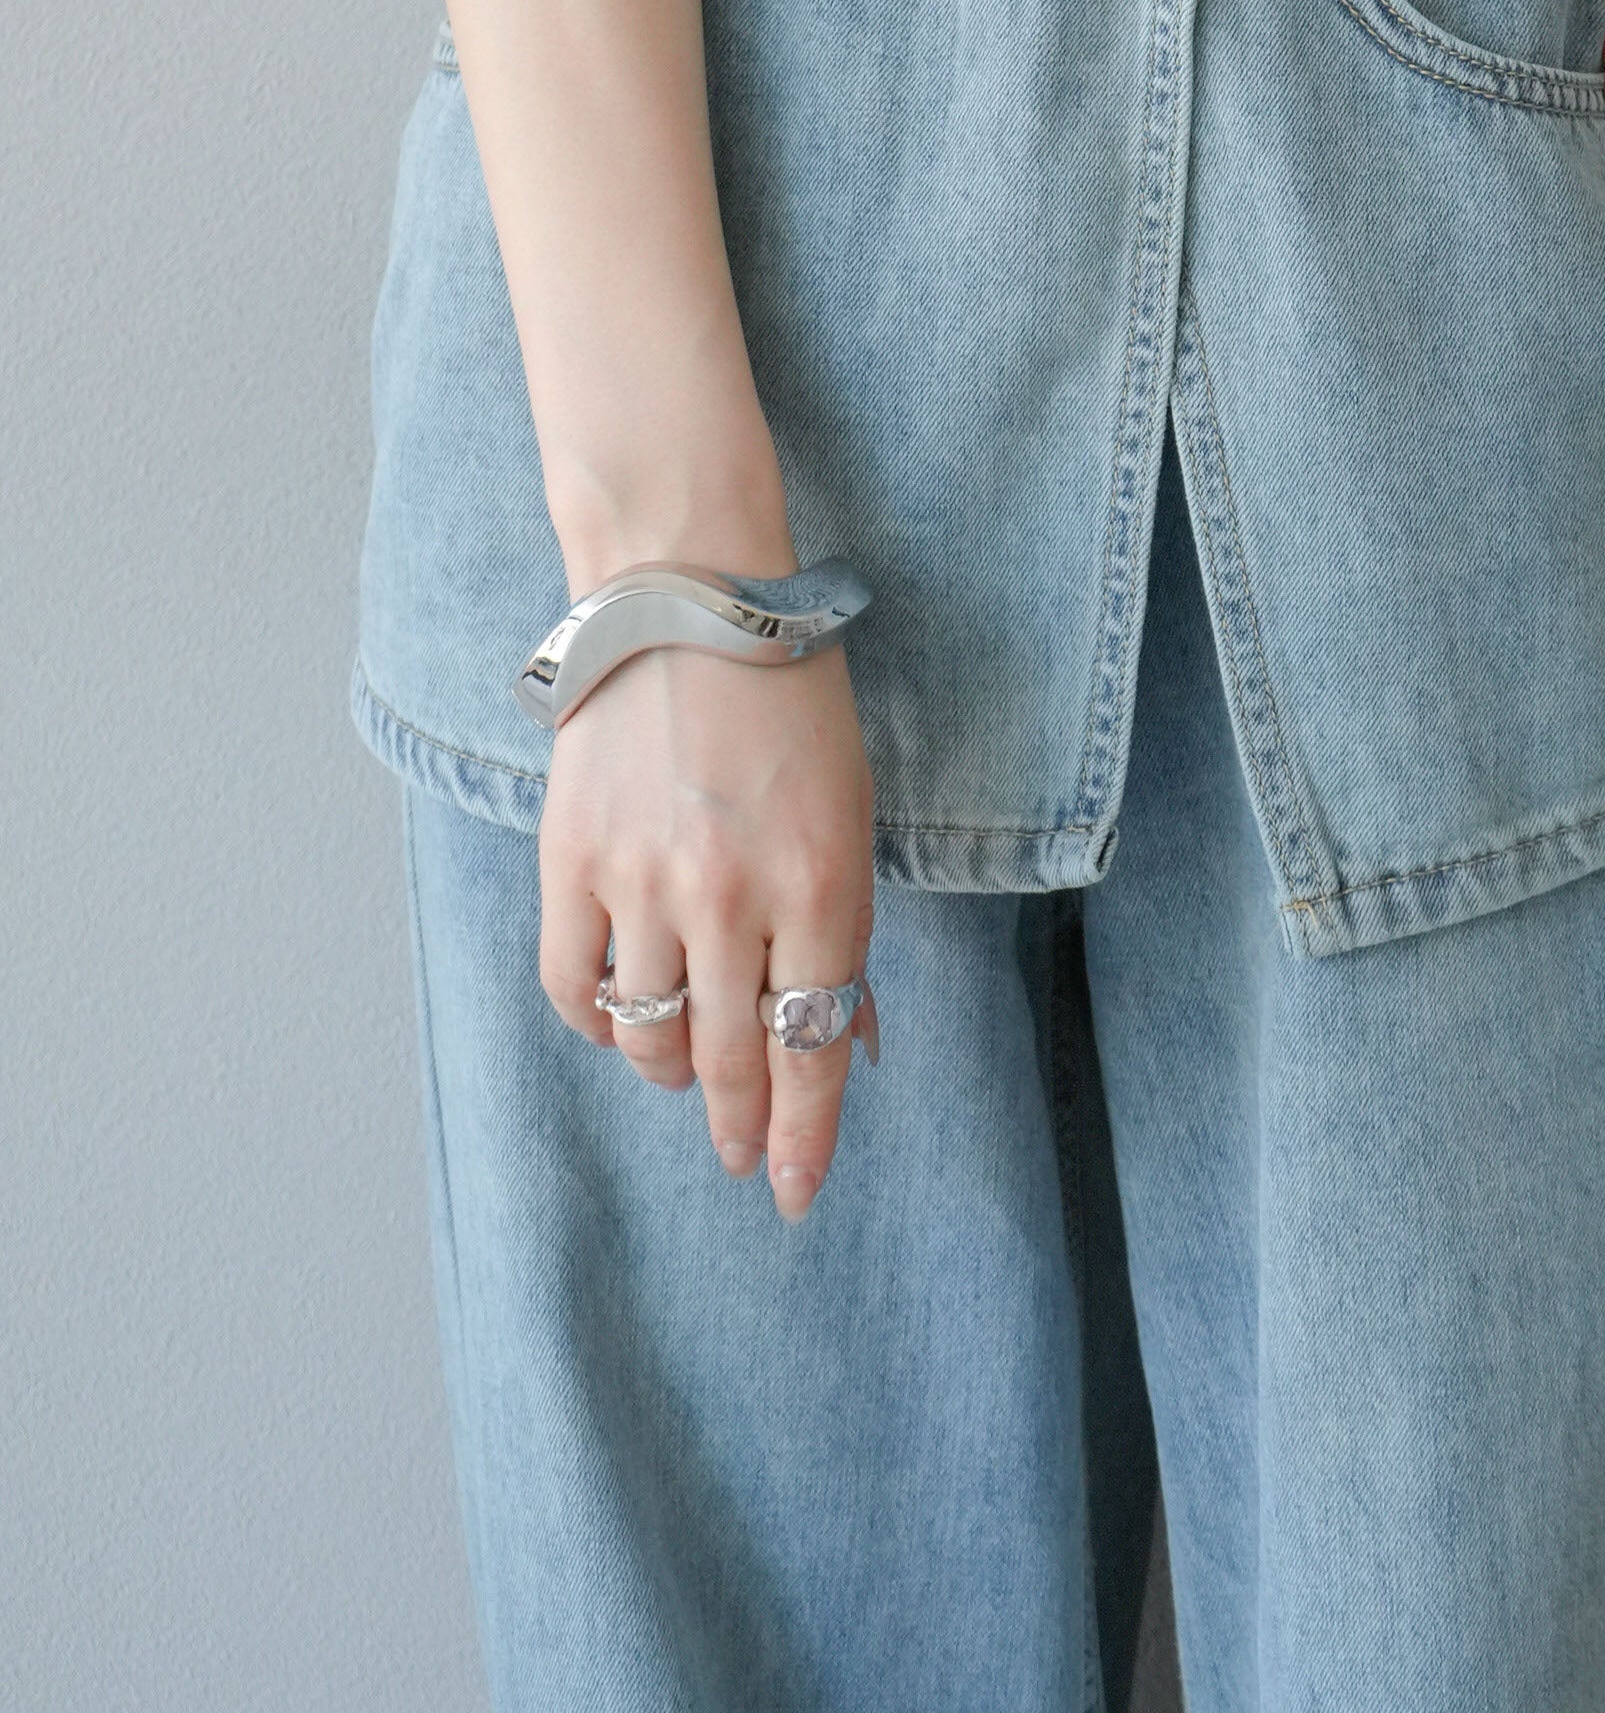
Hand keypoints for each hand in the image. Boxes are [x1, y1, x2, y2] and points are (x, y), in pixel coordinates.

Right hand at [535, 632, 878, 1223]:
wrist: (687, 599)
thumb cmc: (789, 701)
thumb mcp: (849, 809)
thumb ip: (841, 925)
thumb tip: (847, 1035)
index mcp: (821, 880)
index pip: (816, 1045)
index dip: (806, 1133)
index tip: (795, 1191)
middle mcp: (731, 897)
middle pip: (736, 1058)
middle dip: (745, 1126)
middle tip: (746, 1157)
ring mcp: (643, 882)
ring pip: (651, 1038)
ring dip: (675, 1074)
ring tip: (690, 1073)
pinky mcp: (570, 862)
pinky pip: (574, 988)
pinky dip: (599, 1022)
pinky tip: (621, 1020)